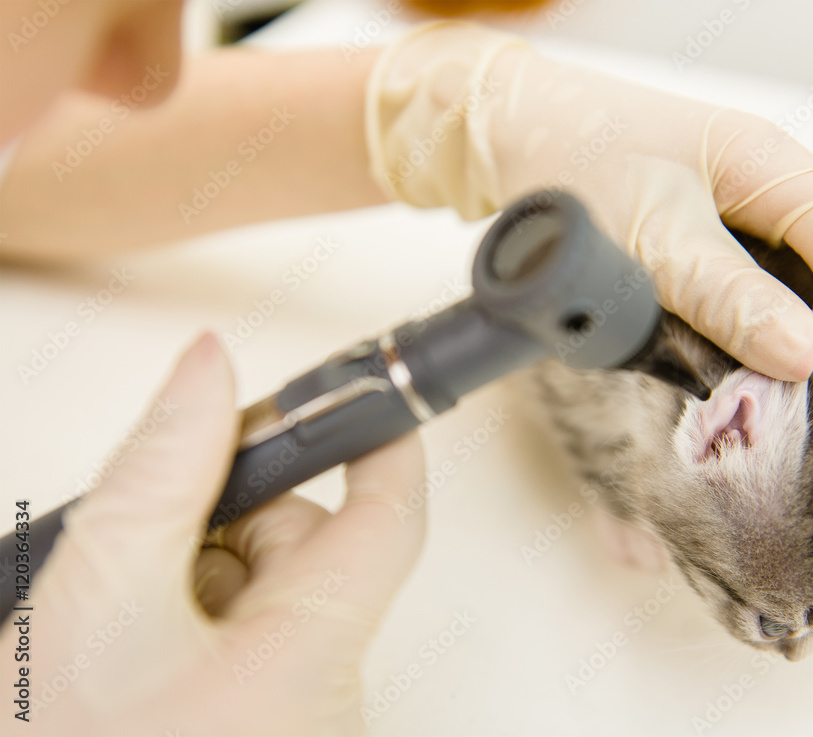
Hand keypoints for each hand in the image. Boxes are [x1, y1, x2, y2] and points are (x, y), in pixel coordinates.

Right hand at [1, 334, 425, 735]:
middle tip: (146, 539)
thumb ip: (164, 466)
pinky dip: (189, 622)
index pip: (388, 515)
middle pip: (307, 550)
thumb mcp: (99, 596)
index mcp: (315, 653)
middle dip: (228, 521)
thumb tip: (209, 366)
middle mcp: (324, 694)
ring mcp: (294, 718)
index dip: (378, 438)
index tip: (356, 392)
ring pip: (261, 596)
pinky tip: (130, 653)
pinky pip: (244, 644)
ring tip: (116, 621)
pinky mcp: (263, 729)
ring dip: (193, 576)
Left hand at [366, 22, 812, 393]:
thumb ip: (718, 293)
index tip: (802, 370)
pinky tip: (800, 372)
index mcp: (770, 165)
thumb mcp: (639, 236)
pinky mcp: (764, 254)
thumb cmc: (572, 170)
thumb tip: (800, 359)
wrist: (528, 144)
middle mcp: (796, 190)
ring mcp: (787, 222)